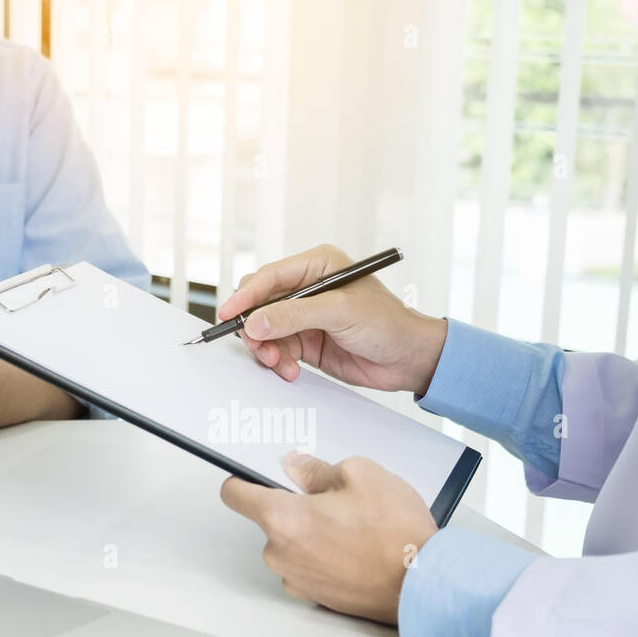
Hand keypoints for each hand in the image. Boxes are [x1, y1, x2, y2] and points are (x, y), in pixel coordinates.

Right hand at [217, 244, 448, 395]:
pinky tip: (291, 370)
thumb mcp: (339, 312)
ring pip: (265, 331)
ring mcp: (305, 317)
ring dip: (266, 349)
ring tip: (280, 363)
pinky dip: (278, 362)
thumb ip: (294, 314)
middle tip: (258, 346)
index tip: (230, 314)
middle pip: (260, 303)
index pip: (269, 276)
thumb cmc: (387, 324)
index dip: (246, 295)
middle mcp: (308, 289)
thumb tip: (256, 321)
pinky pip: (277, 350)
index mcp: (317, 266)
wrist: (407, 359)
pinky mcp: (306, 342)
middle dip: (255, 326)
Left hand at [220, 452, 437, 624]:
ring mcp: (297, 579)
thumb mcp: (360, 474)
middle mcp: (281, 555)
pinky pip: (309, 566)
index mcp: (283, 519)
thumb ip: (317, 469)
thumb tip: (297, 467)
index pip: (235, 494)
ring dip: (312, 533)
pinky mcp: (316, 597)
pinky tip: (356, 548)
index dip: (242, 479)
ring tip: (353, 527)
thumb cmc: (397, 536)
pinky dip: (325, 556)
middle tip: (334, 500)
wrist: (423, 584)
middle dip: (296, 506)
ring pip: (292, 544)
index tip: (251, 474)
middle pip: (271, 520)